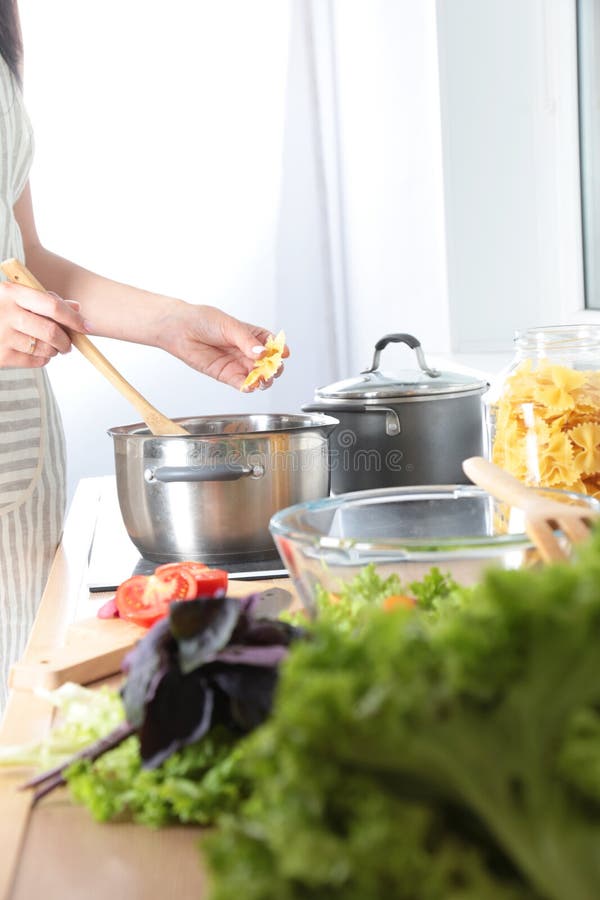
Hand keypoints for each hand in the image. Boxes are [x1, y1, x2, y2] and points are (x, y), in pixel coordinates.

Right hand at [0, 281, 86, 367]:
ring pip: (46, 349)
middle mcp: (6, 313)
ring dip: (54, 351)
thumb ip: (45, 300)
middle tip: (69, 345)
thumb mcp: (15, 296)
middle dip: (67, 341)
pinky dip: (42, 359)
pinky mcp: (1, 356)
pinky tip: (35, 352)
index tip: (87, 327)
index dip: (74, 318)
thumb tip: (77, 307)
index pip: (52, 306)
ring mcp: (2, 336)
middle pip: (52, 331)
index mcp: (11, 292)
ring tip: (50, 347)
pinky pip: (35, 361)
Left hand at [161, 303, 289, 389]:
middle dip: (273, 367)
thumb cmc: (202, 320)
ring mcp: (237, 363)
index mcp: (250, 335)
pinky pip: (241, 383)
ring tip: (263, 378)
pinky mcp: (226, 375)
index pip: (271, 344)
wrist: (180, 329)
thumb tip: (262, 352)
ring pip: (257, 376)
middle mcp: (246, 350)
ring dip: (263, 379)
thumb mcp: (229, 326)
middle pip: (267, 363)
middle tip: (272, 368)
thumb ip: (247, 341)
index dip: (279, 349)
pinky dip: (248, 386)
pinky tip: (250, 384)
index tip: (283, 353)